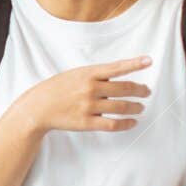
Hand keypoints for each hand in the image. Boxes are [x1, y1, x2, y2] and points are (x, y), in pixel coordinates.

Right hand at [15, 56, 151, 135]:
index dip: (134, 64)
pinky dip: (126, 123)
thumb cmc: (57, 89)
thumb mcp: (74, 75)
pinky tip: (132, 122)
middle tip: (146, 91)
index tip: (148, 61)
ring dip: (136, 107)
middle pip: (125, 89)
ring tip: (140, 107)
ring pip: (122, 107)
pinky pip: (113, 124)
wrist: (37, 107)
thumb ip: (95, 76)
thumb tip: (119, 79)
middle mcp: (90, 89)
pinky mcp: (86, 122)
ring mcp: (88, 106)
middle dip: (140, 90)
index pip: (116, 67)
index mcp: (87, 74)